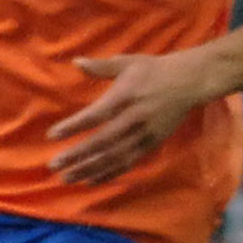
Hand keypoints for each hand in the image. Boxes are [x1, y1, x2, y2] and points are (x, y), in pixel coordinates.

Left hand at [47, 51, 204, 182]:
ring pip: (114, 156)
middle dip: (78, 155)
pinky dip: (109, 173)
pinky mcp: (152, 145)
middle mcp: (134, 118)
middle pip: (103, 141)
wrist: (190, 82)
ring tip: (67, 177)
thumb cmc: (154, 70)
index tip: (52, 135)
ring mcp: (144, 134)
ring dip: (90, 169)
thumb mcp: (128, 63)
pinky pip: (128, 162)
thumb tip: (75, 61)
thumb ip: (101, 66)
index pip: (96, 115)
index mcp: (125, 97)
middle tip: (54, 165)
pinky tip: (90, 181)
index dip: (74, 126)